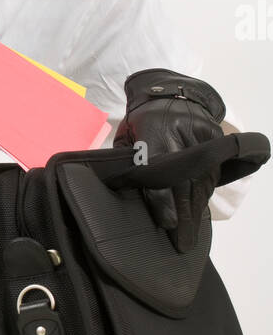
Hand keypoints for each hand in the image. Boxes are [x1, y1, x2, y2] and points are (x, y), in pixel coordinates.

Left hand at [113, 68, 225, 251]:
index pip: (158, 174)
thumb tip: (120, 194)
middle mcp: (179, 135)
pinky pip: (211, 172)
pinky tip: (199, 210)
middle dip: (184, 216)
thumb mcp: (126, 138)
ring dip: (196, 209)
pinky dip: (205, 193)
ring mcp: (199, 135)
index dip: (162, 201)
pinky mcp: (214, 137)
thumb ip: (125, 164)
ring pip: (201, 180)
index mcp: (152, 135)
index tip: (167, 223)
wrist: (168, 92)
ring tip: (190, 234)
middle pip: (184, 182)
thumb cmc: (140, 121)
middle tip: (181, 242)